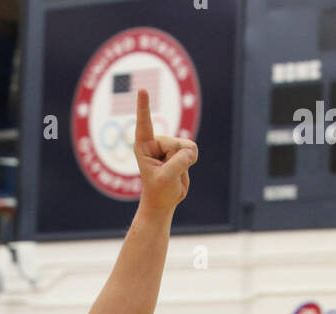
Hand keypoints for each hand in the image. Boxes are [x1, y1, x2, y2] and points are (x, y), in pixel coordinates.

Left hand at [133, 89, 197, 215]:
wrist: (164, 201)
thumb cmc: (158, 191)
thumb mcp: (166, 179)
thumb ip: (178, 163)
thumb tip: (190, 152)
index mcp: (144, 145)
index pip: (145, 123)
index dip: (144, 106)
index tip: (142, 89)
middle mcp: (156, 142)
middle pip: (176, 143)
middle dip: (177, 160)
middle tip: (166, 174)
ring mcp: (169, 145)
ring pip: (187, 145)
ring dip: (184, 163)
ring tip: (172, 173)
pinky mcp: (180, 150)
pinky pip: (193, 150)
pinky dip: (191, 161)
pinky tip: (180, 169)